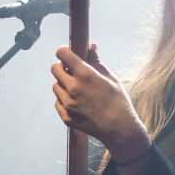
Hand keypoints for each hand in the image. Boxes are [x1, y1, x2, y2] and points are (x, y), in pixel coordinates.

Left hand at [51, 43, 150, 161]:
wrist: (119, 129)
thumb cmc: (118, 102)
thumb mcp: (111, 78)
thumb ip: (97, 61)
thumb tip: (91, 45)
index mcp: (85, 75)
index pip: (62, 54)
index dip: (64, 51)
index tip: (67, 53)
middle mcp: (73, 88)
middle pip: (54, 69)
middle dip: (61, 67)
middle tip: (71, 71)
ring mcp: (68, 104)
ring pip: (55, 86)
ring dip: (63, 84)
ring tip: (77, 89)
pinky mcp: (66, 117)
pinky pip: (58, 102)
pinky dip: (64, 100)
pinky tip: (77, 102)